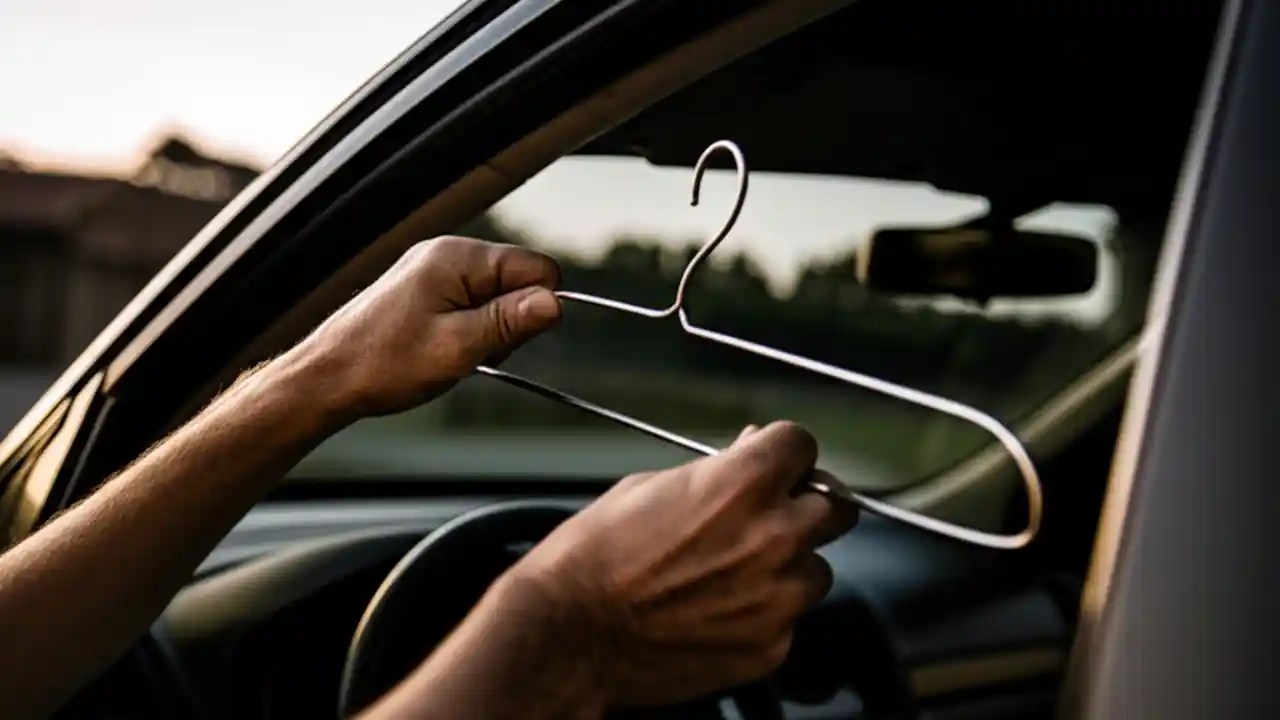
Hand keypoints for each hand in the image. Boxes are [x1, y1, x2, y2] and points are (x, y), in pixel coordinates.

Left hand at [289, 236, 561, 419]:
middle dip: (509, 322)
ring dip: (487, 331)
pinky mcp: (425, 291)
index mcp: (457, 257)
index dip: (534, 308)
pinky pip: (471, 306)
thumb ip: (509, 322)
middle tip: (471, 350)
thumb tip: (555, 303)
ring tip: (451, 352)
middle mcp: (447, 254)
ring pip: (496, 298)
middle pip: (518, 281)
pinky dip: (468, 332)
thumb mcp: (458, 348)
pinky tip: (441, 350)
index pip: (537, 267)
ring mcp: (434, 271)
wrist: (326, 378)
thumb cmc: (381, 364)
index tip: (506, 339)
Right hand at [506, 421, 858, 709]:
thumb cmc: (595, 557)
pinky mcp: (771, 645)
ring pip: (816, 569)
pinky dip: (764, 612)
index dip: (785, 452)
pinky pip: (789, 618)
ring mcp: (778, 597)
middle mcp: (774, 537)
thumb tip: (750, 454)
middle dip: (805, 504)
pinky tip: (718, 609)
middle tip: (774, 513)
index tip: (775, 463)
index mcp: (744, 484)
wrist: (568, 634)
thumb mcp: (649, 486)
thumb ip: (716, 471)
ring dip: (788, 565)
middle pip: (834, 506)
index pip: (803, 445)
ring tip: (733, 572)